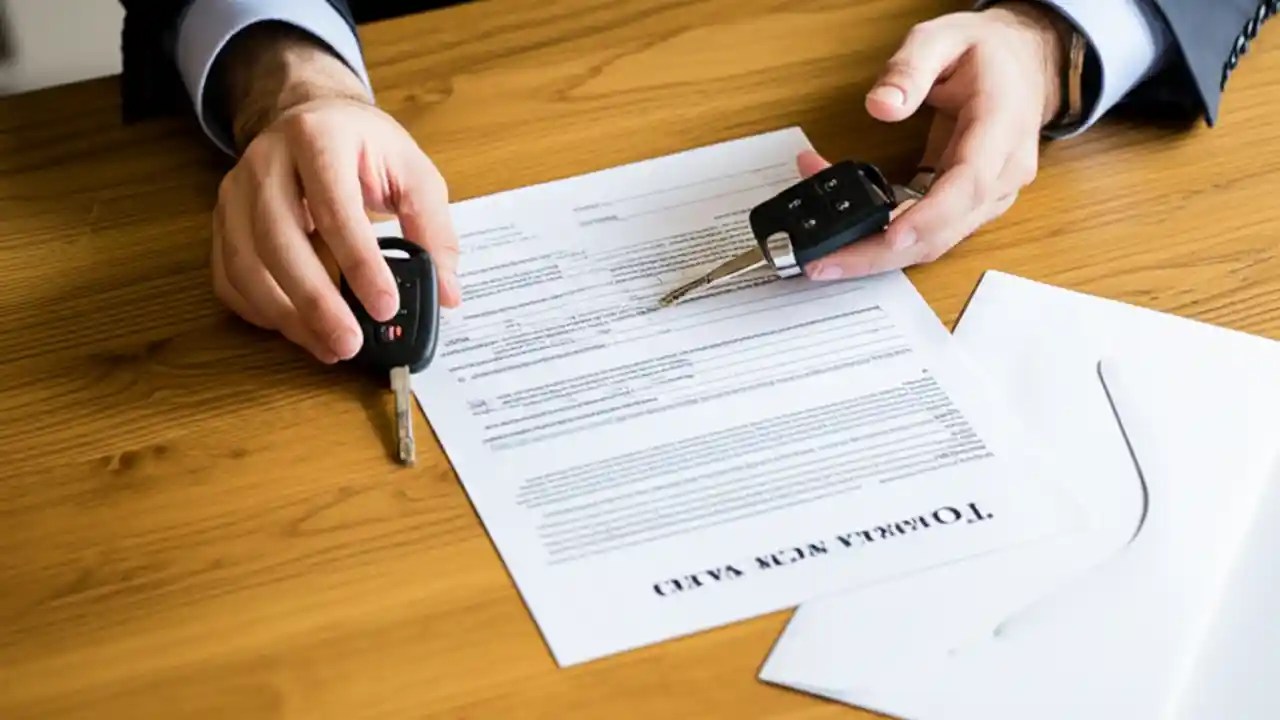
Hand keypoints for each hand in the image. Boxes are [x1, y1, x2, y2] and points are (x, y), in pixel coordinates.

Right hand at [211, 25, 459, 363]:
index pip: (335, 207)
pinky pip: (229, 276)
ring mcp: (236, 191)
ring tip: (329, 347)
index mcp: (319, 137)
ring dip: (287, 315)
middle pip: (278, 239)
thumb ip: (433, 231)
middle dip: (315, 301)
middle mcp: (267, 161)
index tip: (385, 306)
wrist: (312, 116)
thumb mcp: (412, 173)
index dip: (359, 262)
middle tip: (349, 342)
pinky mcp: (223, 219)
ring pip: (246, 263)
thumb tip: (446, 292)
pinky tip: (296, 329)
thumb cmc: (365, 147)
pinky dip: (260, 311)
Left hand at [803, 2, 1068, 280]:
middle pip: (943, 231)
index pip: (970, 183)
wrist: (1024, 64)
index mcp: (1002, 128)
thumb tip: (881, 106)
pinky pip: (924, 231)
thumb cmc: (987, 52)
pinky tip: (844, 224)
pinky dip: (881, 233)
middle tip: (823, 263)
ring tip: (820, 252)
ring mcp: (986, 197)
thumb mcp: (944, 38)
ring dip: (873, 249)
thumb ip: (910, 68)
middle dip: (880, 252)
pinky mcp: (965, 206)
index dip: (930, 216)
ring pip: (931, 242)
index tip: (892, 235)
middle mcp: (1001, 174)